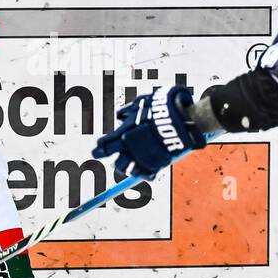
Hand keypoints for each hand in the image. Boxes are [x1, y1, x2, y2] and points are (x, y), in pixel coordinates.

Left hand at [92, 86, 206, 178]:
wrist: (180, 118)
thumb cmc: (160, 108)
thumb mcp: (141, 103)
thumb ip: (128, 110)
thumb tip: (119, 116)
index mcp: (123, 134)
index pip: (104, 146)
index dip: (100, 148)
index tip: (97, 149)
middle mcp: (129, 149)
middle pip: (115, 163)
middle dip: (112, 161)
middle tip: (110, 158)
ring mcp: (142, 158)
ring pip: (127, 170)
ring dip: (126, 167)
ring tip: (127, 164)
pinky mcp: (156, 165)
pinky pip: (146, 175)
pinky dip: (145, 174)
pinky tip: (145, 171)